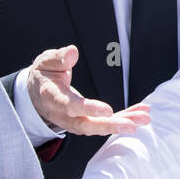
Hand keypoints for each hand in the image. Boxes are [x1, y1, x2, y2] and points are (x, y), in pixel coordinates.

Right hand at [27, 45, 149, 135]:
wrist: (36, 94)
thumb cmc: (44, 75)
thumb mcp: (45, 62)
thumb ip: (58, 58)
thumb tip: (71, 52)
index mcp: (53, 97)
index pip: (71, 106)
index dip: (88, 109)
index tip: (107, 110)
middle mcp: (64, 114)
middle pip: (87, 124)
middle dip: (111, 125)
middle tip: (132, 125)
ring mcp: (75, 121)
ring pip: (99, 127)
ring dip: (122, 123)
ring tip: (144, 119)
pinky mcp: (85, 121)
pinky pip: (105, 123)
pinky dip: (123, 119)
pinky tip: (139, 115)